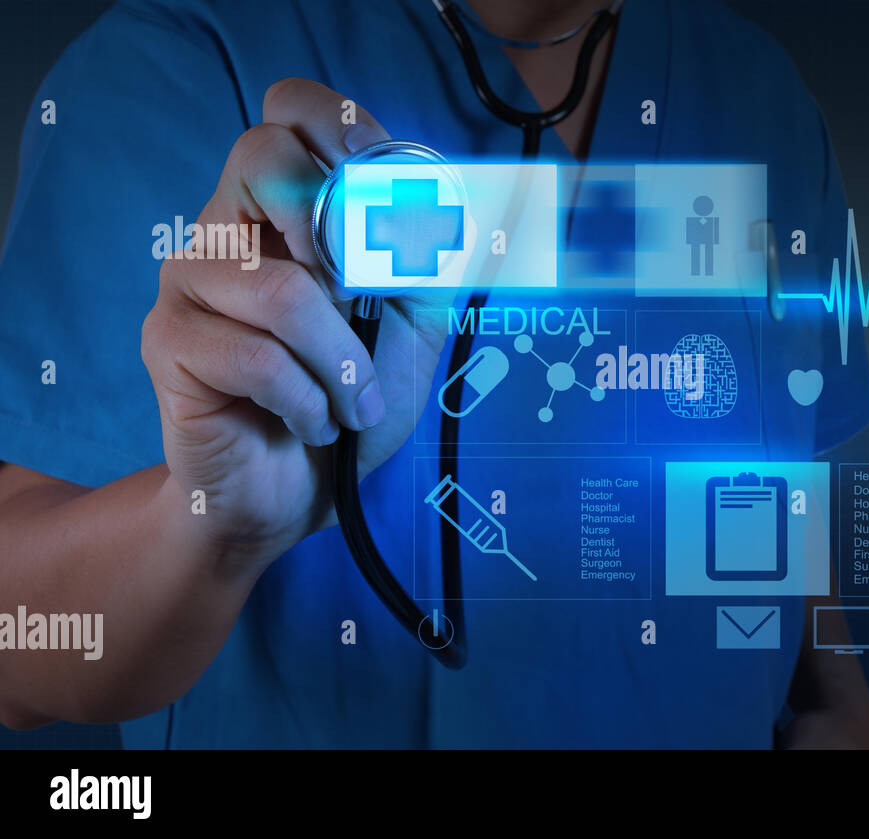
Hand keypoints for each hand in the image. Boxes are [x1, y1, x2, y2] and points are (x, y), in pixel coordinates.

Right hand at [141, 78, 448, 563]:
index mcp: (289, 210)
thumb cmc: (354, 401)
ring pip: (282, 288)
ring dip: (342, 362)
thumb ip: (431, 259)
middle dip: (335, 236)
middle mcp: (231, 229)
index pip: (289, 111)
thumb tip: (454, 201)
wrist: (299, 493)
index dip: (340, 128)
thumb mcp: (416, 324)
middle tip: (362, 303)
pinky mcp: (168, 342)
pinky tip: (311, 421)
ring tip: (351, 401)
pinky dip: (308, 401)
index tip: (382, 189)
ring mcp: (191, 282)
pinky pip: (255, 356)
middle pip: (260, 154)